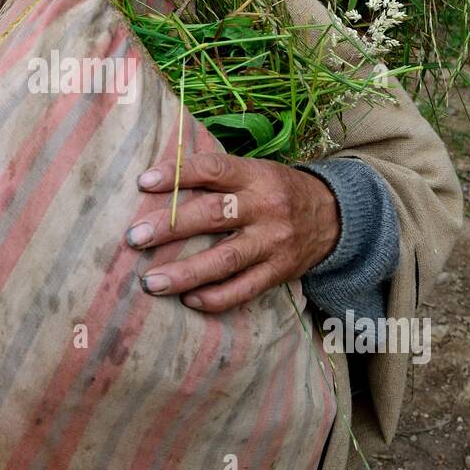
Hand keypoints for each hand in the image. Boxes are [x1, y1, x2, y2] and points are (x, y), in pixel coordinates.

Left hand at [125, 151, 340, 312]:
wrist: (335, 215)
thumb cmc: (277, 190)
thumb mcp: (255, 171)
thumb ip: (216, 177)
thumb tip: (156, 183)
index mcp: (256, 175)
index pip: (214, 169)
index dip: (177, 174)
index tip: (143, 183)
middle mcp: (266, 207)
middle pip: (214, 216)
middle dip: (170, 227)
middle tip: (135, 238)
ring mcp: (274, 243)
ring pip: (225, 260)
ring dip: (185, 273)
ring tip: (151, 282)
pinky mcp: (280, 272)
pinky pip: (244, 290)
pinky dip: (214, 298)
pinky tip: (188, 300)